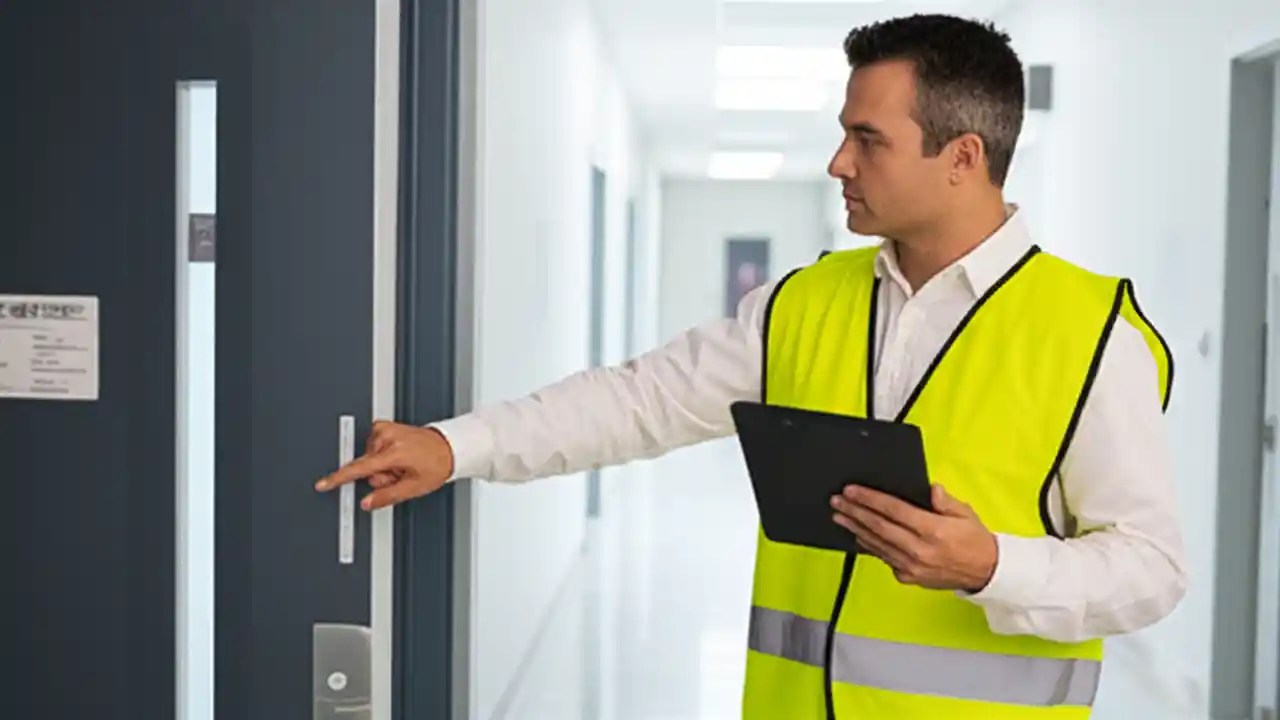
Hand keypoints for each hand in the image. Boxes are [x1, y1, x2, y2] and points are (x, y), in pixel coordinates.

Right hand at [314, 421, 454, 510]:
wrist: (449, 446)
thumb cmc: (436, 464)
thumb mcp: (414, 487)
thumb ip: (387, 496)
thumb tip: (366, 502)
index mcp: (393, 452)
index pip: (359, 468)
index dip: (338, 478)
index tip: (323, 484)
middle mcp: (387, 437)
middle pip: (367, 467)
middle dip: (381, 476)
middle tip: (401, 474)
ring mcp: (385, 429)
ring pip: (370, 459)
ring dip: (384, 466)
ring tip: (403, 464)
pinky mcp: (384, 426)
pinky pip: (374, 448)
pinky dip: (383, 455)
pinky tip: (398, 455)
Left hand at [830, 484, 997, 591]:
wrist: (985, 572)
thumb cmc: (974, 540)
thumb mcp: (965, 513)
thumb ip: (944, 501)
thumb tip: (929, 488)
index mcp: (933, 531)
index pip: (894, 511)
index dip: (870, 499)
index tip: (852, 490)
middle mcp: (919, 550)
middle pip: (879, 527)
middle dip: (854, 512)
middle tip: (837, 501)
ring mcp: (912, 566)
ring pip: (876, 544)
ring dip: (855, 528)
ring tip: (840, 516)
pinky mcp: (908, 577)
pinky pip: (884, 558)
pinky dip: (868, 545)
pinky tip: (857, 535)